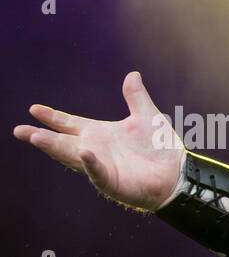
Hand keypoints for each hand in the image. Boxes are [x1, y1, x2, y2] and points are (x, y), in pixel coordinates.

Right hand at [12, 72, 186, 211]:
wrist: (179, 173)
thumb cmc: (162, 149)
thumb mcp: (147, 117)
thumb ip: (136, 97)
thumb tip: (133, 74)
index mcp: (100, 134)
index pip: (70, 123)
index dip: (52, 117)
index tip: (34, 109)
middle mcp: (95, 150)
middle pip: (62, 142)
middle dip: (41, 136)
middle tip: (20, 130)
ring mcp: (102, 167)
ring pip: (73, 157)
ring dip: (55, 148)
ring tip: (36, 138)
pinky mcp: (113, 182)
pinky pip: (99, 172)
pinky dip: (91, 164)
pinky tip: (84, 153)